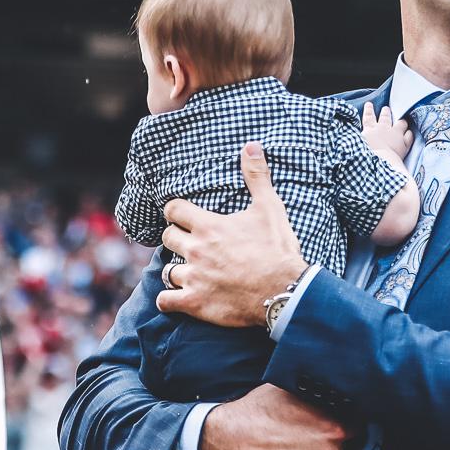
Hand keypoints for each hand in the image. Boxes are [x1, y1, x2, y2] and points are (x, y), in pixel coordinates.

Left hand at [156, 144, 306, 328]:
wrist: (283, 291)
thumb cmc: (277, 249)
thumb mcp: (269, 208)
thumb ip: (257, 176)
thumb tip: (251, 146)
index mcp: (209, 226)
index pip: (174, 210)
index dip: (176, 211)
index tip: (181, 215)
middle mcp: (196, 250)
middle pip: (168, 238)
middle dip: (176, 238)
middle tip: (189, 243)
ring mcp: (194, 278)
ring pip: (167, 271)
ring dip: (176, 270)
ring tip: (187, 271)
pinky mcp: (196, 303)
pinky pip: (166, 301)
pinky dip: (168, 300)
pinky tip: (176, 298)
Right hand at [197, 384, 352, 449]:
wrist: (227, 440)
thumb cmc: (257, 412)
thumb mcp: (292, 391)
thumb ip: (320, 398)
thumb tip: (336, 394)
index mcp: (334, 427)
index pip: (354, 428)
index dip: (341, 427)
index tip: (327, 428)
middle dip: (323, 447)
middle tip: (299, 440)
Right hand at [359, 102, 412, 165]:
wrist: (380, 162)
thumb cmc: (365, 156)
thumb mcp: (356, 145)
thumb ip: (357, 139)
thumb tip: (355, 138)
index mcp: (370, 130)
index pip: (368, 117)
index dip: (368, 110)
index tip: (369, 104)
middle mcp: (383, 129)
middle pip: (385, 117)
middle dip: (386, 112)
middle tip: (386, 108)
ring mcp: (395, 135)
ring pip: (400, 123)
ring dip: (401, 121)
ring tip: (401, 120)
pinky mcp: (404, 144)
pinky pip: (409, 135)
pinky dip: (409, 134)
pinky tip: (409, 133)